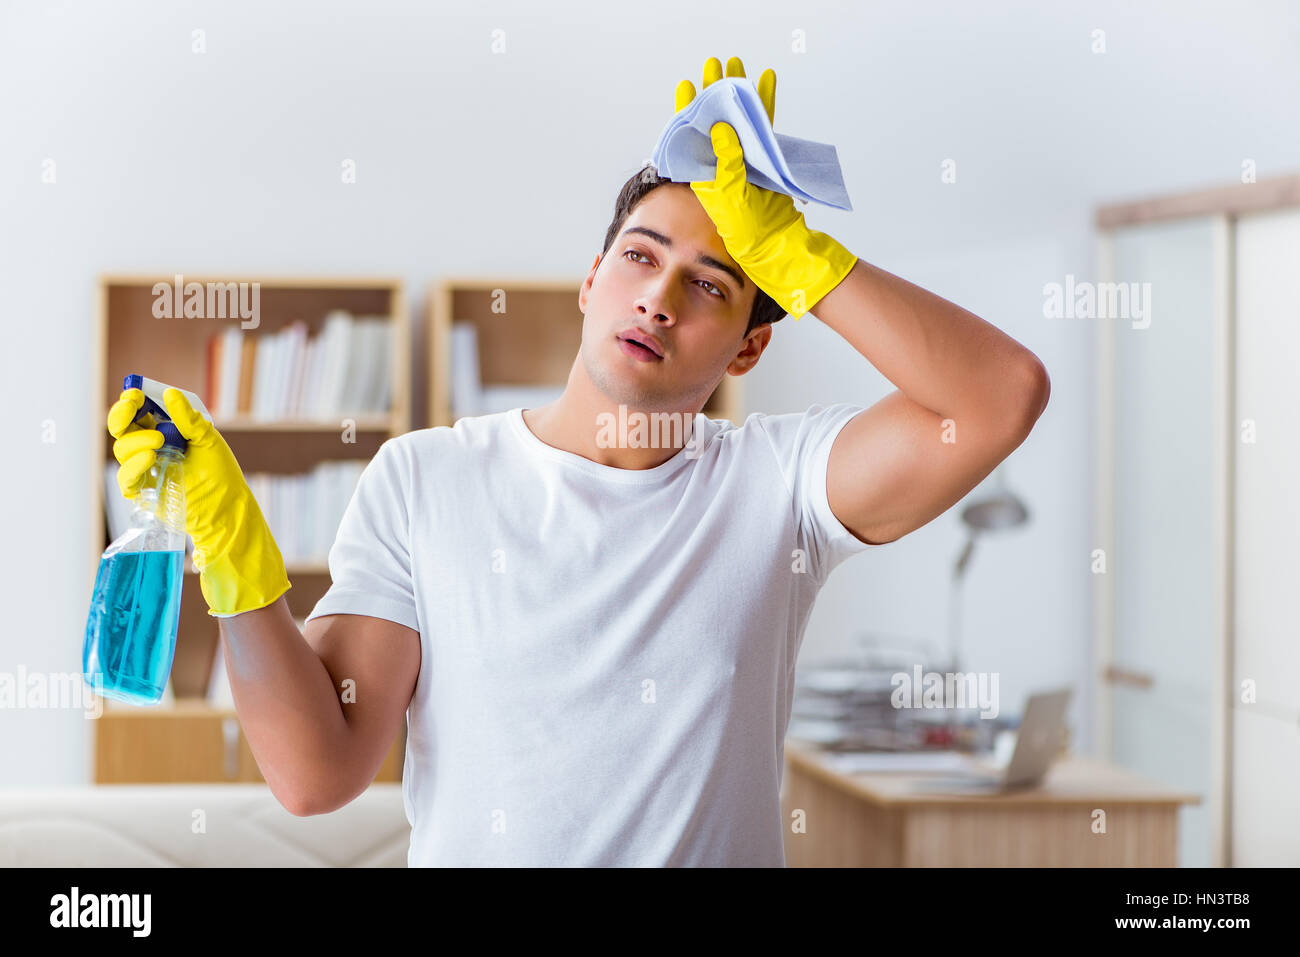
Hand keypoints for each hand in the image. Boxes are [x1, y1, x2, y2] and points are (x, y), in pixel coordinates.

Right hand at [108, 387, 290, 616]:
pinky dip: (133, 467)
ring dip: (136, 441)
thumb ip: (189, 419)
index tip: (134, 394)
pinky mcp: (143, 491)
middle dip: (122, 415)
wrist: (226, 508)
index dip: (131, 401)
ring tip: (159, 443)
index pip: (138, 412)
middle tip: (133, 407)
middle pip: (121, 428)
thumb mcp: (209, 441)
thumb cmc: (220, 474)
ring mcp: (144, 469)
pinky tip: (150, 459)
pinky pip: (125, 478)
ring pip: (121, 450)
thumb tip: (170, 393)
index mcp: (165, 431)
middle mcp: (150, 448)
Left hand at [674, 56, 857, 318]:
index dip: (688, 109)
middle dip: (714, 91)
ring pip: (739, 117)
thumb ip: (726, 163)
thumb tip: (720, 129)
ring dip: (738, 91)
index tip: (686, 85)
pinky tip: (765, 80)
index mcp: (706, 172)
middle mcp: (721, 163)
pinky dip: (764, 103)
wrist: (776, 245)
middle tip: (715, 63)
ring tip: (736, 64)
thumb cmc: (747, 230)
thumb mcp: (731, 197)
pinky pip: (762, 125)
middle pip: (715, 119)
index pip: (692, 135)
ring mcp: (743, 158)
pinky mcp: (764, 158)